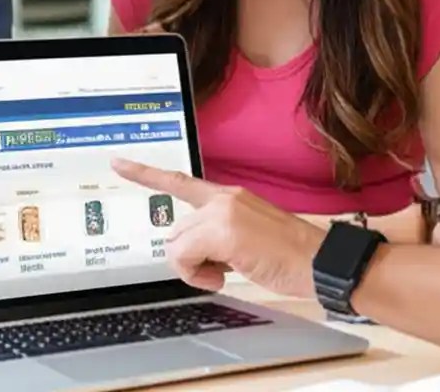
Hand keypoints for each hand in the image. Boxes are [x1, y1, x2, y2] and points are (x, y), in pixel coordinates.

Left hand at [111, 159, 324, 297]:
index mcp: (229, 197)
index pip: (180, 182)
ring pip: (176, 246)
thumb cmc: (290, 257)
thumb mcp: (247, 240)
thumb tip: (194, 255)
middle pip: (175, 231)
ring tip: (226, 273)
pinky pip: (185, 258)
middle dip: (188, 257)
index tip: (119, 163)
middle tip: (219, 270)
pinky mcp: (223, 230)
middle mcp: (223, 198)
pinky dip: (197, 275)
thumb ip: (217, 237)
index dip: (146, 174)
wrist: (320, 261)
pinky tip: (223, 277)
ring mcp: (222, 212)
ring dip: (194, 268)